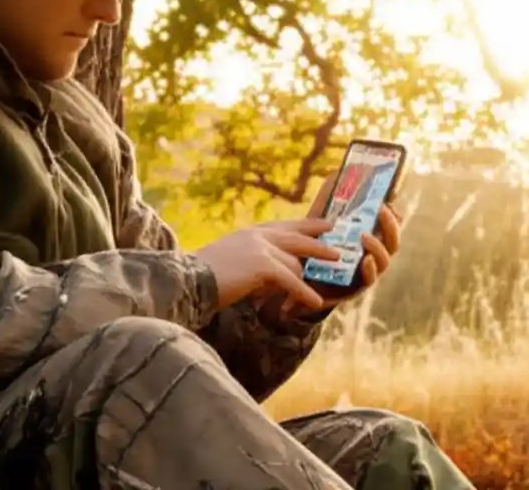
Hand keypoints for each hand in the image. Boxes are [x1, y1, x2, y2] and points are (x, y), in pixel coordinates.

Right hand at [195, 219, 338, 311]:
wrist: (188, 279)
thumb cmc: (204, 277)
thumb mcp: (233, 262)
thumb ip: (254, 263)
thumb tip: (272, 279)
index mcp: (250, 233)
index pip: (284, 226)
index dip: (307, 226)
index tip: (326, 225)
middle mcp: (258, 236)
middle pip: (298, 237)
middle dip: (320, 245)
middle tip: (339, 251)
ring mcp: (261, 248)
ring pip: (295, 265)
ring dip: (304, 285)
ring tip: (314, 300)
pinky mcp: (263, 265)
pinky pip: (292, 281)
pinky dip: (303, 294)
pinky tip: (314, 303)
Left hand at [273, 175, 402, 316]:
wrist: (293, 276)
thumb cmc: (312, 244)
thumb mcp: (319, 219)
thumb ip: (329, 197)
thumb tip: (336, 171)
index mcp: (369, 238)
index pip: (389, 225)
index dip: (394, 214)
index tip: (389, 200)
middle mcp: (372, 255)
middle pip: (393, 241)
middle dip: (390, 225)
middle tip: (381, 209)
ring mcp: (366, 273)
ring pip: (384, 261)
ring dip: (378, 247)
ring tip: (365, 236)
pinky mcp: (354, 289)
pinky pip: (368, 281)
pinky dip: (369, 270)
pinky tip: (363, 260)